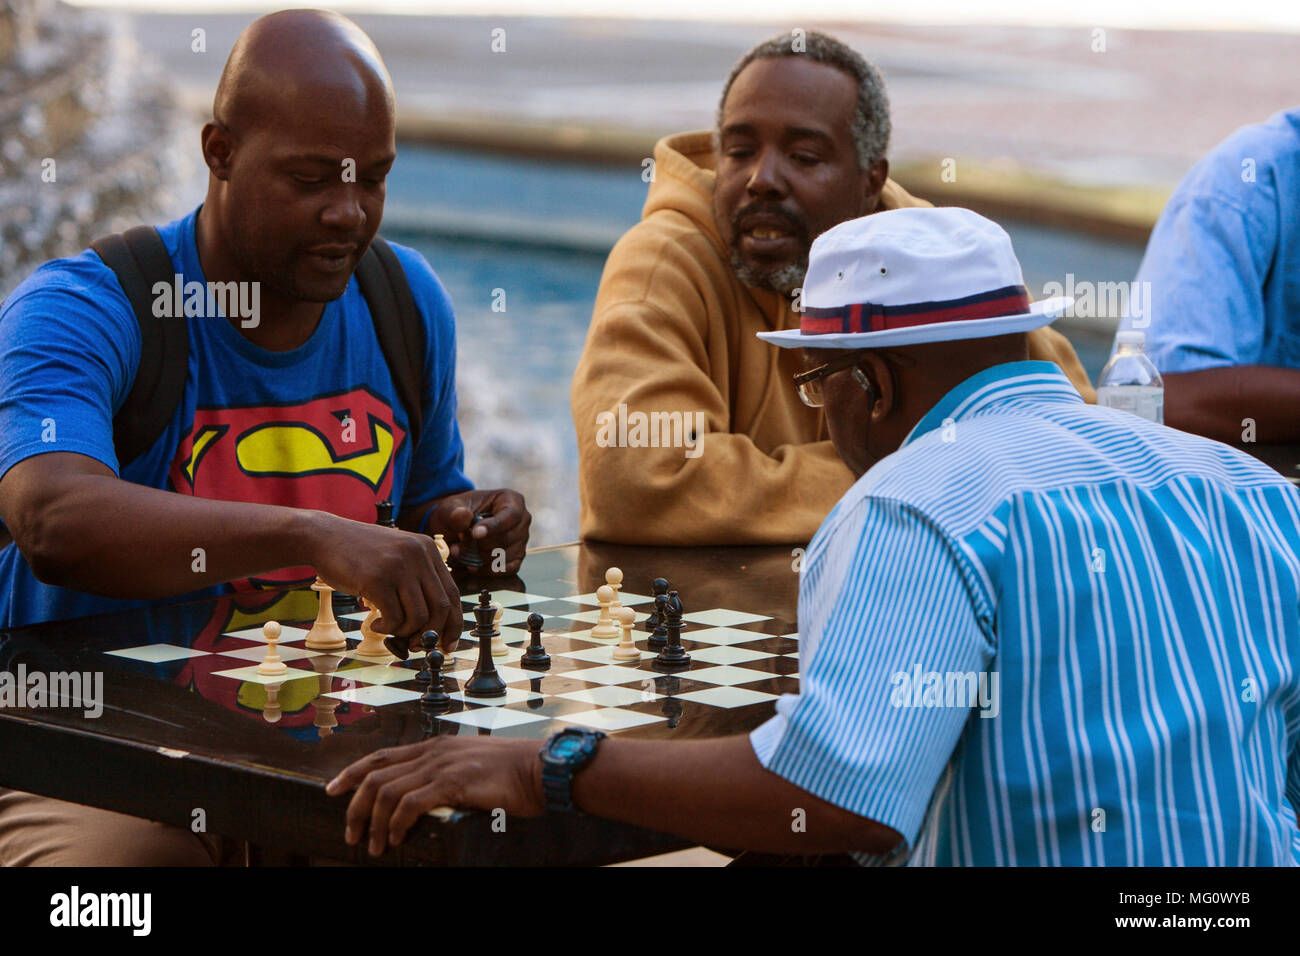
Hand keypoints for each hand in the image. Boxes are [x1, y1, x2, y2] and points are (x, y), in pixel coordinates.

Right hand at [304, 512, 460, 650]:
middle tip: (416, 645)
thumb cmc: (359, 556)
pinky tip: (376, 624)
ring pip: (419, 617)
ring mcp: (398, 566)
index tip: (447, 644)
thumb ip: (416, 584)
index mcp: (427, 550)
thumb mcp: (397, 559)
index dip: (453, 624)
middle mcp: (418, 555)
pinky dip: (387, 629)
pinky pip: (395, 619)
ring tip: (389, 628)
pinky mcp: (377, 579)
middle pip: (442, 608)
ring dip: (405, 632)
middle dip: (432, 634)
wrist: (324, 537)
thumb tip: (432, 628)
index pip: (453, 594)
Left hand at [325, 737, 543, 855]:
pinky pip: (410, 804)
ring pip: (387, 791)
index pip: (382, 756)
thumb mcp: (471, 766)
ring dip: (373, 823)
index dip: (352, 773)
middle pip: (376, 775)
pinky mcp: (453, 782)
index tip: (332, 789)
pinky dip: (396, 824)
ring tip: (373, 847)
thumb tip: (425, 801)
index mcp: (435, 746)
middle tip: (350, 834)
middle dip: (355, 806)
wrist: (541, 769)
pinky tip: (395, 839)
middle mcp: (433, 752)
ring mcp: (442, 766)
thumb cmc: (512, 773)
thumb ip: (446, 776)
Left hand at [422, 488, 529, 575]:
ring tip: (461, 553)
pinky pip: (508, 569)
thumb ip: (453, 512)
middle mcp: (522, 520)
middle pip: (509, 537)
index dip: (494, 526)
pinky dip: (489, 570)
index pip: (511, 514)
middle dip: (482, 544)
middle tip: (459, 544)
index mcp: (511, 500)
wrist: (455, 529)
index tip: (475, 533)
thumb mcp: (449, 508)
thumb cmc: (456, 514)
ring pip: (508, 554)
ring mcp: (521, 540)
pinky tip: (471, 567)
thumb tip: (464, 516)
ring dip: (482, 558)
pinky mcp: (517, 558)